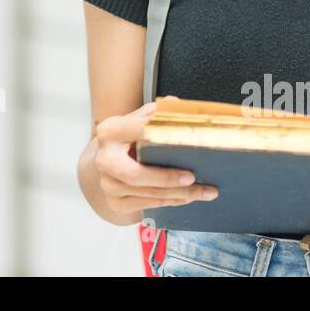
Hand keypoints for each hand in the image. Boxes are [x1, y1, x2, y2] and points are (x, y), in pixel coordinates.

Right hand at [94, 96, 219, 212]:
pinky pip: (148, 205)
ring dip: (180, 194)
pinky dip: (171, 201)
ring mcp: (108, 184)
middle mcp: (104, 159)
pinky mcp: (116, 202)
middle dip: (166, 178)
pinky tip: (188, 197)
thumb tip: (176, 105)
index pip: (137, 131)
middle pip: (135, 174)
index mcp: (110, 132)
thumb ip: (155, 113)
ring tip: (205, 191)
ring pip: (148, 193)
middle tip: (192, 178)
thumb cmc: (127, 138)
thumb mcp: (137, 120)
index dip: (159, 134)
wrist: (106, 160)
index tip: (184, 138)